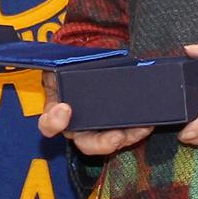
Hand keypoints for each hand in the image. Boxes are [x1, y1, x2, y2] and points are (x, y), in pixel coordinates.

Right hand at [37, 70, 152, 156]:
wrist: (88, 59)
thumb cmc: (72, 62)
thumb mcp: (60, 61)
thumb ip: (58, 62)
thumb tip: (57, 55)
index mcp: (57, 110)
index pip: (50, 125)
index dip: (55, 121)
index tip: (65, 109)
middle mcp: (77, 125)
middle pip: (85, 143)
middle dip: (101, 143)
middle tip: (116, 137)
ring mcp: (97, 127)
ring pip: (109, 142)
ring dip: (126, 138)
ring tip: (140, 129)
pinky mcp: (115, 125)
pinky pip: (126, 133)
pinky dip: (137, 130)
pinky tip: (148, 123)